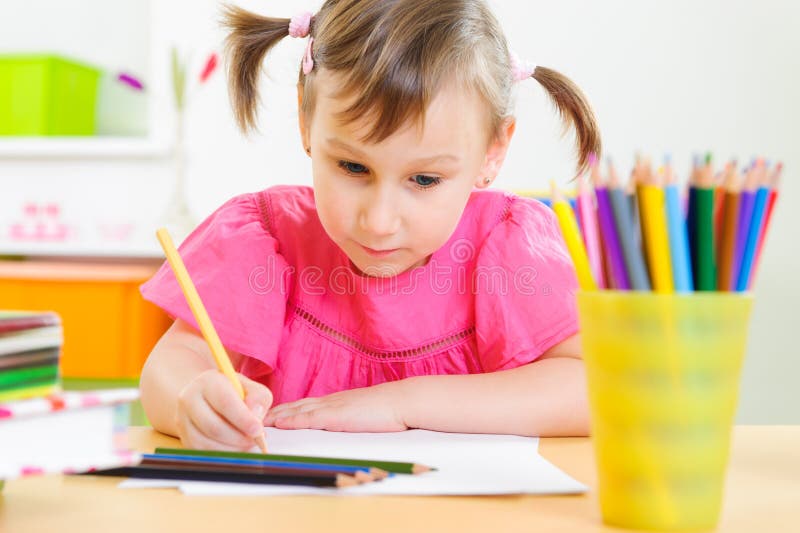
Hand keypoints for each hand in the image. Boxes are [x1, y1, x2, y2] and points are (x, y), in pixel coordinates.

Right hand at [175, 370, 272, 450]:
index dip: (243, 419)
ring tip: (247, 443)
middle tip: (256, 439)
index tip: (258, 430)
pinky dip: (223, 454)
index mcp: (207, 381)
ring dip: (232, 448)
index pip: (225, 402)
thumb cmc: (234, 393)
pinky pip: (203, 452)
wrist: (208, 399)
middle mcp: (189, 399)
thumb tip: (256, 417)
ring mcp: (183, 420)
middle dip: (239, 438)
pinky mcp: (184, 437)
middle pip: (213, 426)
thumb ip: (258, 398)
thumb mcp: (250, 387)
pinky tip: (236, 447)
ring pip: (206, 443)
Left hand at [263, 383, 407, 431]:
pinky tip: (278, 423)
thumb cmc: (389, 409)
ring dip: (275, 415)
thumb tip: (345, 423)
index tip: (270, 412)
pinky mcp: (336, 416)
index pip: (305, 404)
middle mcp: (330, 401)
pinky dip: (291, 420)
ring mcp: (332, 407)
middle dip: (273, 410)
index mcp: (337, 402)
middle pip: (295, 405)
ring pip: (296, 410)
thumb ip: (351, 416)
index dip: (286, 408)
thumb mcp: (364, 411)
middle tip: (252, 414)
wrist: (402, 401)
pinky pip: (308, 419)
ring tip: (256, 420)